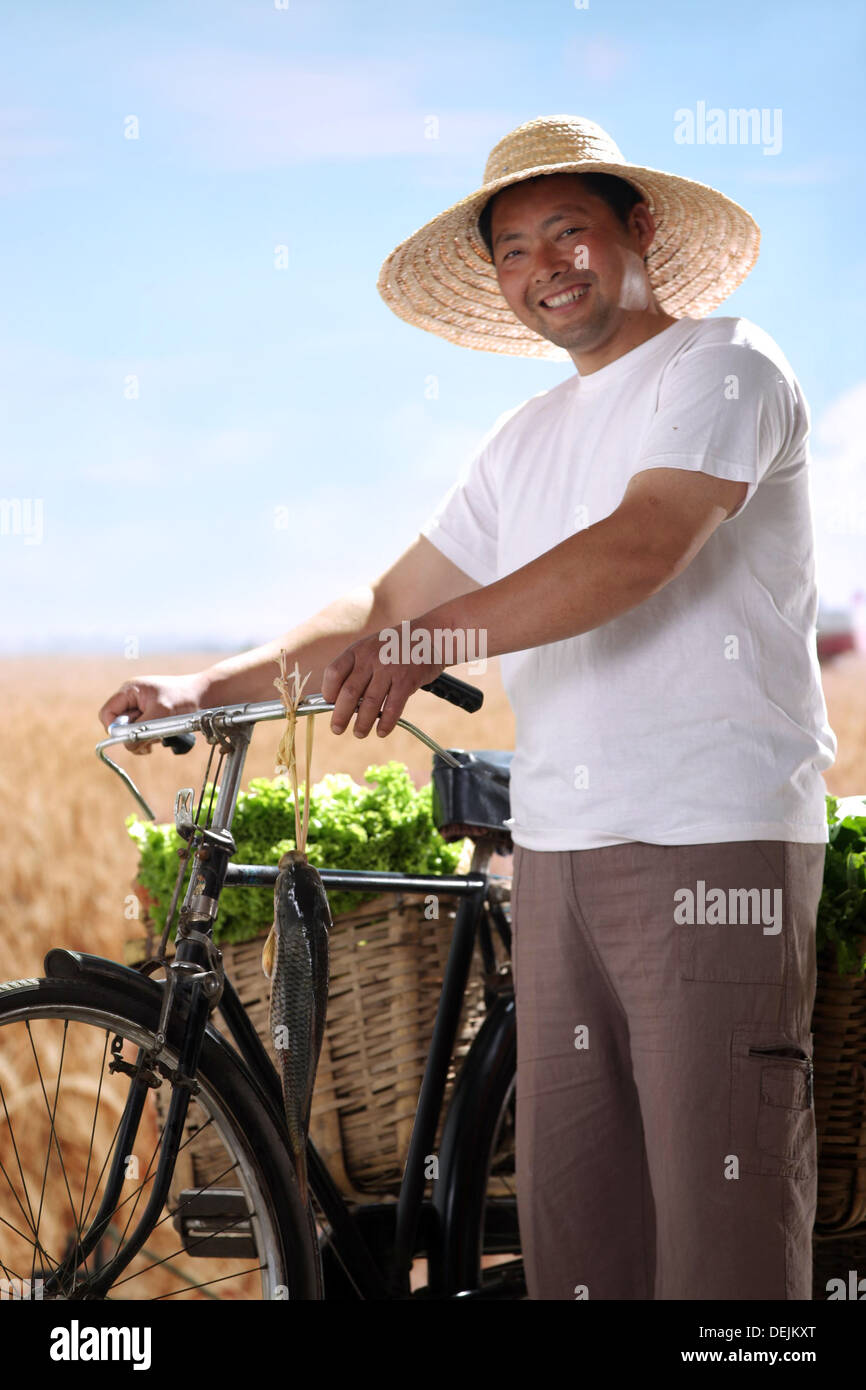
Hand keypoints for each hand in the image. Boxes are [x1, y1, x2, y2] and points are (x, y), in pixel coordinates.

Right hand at [98, 671, 209, 754]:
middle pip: (120, 725)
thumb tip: (127, 745)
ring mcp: (142, 707)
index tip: (129, 738)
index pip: (107, 713)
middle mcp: (133, 699)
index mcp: (130, 691)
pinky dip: (152, 738)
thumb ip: (140, 729)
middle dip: (133, 735)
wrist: (207, 695)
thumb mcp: (161, 714)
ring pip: (132, 731)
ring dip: (144, 738)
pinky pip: (144, 732)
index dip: (114, 728)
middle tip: (151, 739)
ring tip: (161, 735)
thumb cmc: (185, 698)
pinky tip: (164, 736)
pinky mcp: (152, 716)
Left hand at [321, 630, 443, 737]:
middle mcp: (371, 659)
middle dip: (340, 715)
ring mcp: (389, 669)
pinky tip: (381, 732)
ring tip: (359, 733)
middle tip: (337, 728)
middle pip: (349, 692)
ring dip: (362, 723)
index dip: (328, 691)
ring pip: (370, 703)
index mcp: (358, 650)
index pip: (334, 673)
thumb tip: (340, 700)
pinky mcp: (406, 680)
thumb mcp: (371, 648)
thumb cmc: (396, 647)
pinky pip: (393, 707)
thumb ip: (356, 668)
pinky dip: (385, 723)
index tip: (329, 704)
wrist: (430, 635)